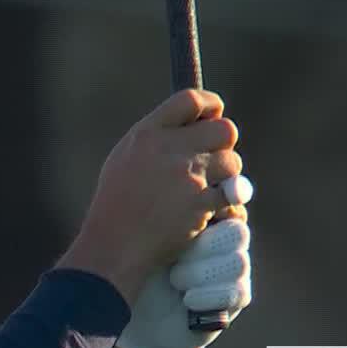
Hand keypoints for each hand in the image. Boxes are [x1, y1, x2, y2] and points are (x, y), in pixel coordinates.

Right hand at [58, 90, 246, 303]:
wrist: (114, 247)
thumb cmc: (116, 205)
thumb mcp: (124, 160)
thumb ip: (156, 140)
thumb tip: (192, 127)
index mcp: (147, 134)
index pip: (190, 100)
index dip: (210, 105)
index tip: (213, 115)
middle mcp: (169, 149)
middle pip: (224, 129)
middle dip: (223, 144)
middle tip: (213, 160)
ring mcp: (188, 177)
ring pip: (233, 163)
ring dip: (226, 178)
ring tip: (206, 191)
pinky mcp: (201, 205)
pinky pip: (232, 198)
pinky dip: (227, 207)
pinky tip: (212, 213)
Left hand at [115, 214, 253, 347]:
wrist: (132, 315)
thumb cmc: (135, 270)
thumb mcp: (147, 238)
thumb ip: (170, 211)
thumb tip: (196, 186)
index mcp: (205, 219)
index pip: (227, 205)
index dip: (215, 211)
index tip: (197, 221)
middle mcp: (224, 243)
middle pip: (236, 232)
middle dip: (203, 246)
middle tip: (173, 256)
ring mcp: (231, 271)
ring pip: (237, 262)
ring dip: (200, 272)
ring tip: (174, 279)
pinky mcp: (234, 299)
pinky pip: (236, 292)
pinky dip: (206, 296)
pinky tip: (186, 299)